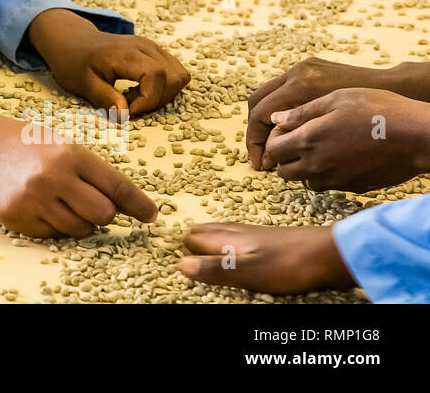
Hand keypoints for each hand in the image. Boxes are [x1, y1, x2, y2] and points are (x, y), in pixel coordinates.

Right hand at [0, 115, 156, 237]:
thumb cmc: (30, 146)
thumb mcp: (65, 147)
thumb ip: (94, 173)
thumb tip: (127, 206)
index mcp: (71, 155)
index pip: (117, 186)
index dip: (139, 204)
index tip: (150, 215)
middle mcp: (54, 177)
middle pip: (103, 214)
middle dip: (103, 213)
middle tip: (90, 203)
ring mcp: (34, 200)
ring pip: (79, 229)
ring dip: (79, 221)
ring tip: (62, 201)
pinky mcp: (18, 218)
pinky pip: (53, 235)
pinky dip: (55, 226)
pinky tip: (42, 206)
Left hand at [28, 9, 189, 115]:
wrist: (73, 41)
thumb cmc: (74, 62)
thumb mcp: (82, 84)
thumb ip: (105, 99)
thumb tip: (125, 117)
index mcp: (125, 53)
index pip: (156, 75)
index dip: (148, 100)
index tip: (129, 110)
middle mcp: (144, 46)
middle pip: (173, 77)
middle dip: (156, 100)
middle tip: (129, 105)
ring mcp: (152, 47)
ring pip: (179, 75)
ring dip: (163, 95)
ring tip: (134, 98)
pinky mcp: (155, 52)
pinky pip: (174, 72)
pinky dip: (163, 87)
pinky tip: (139, 91)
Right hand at [178, 224, 354, 294]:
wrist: (329, 253)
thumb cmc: (289, 263)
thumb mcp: (249, 271)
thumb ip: (215, 268)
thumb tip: (180, 265)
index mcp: (229, 239)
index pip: (195, 239)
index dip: (184, 248)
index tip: (172, 256)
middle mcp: (239, 231)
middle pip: (206, 230)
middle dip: (192, 236)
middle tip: (181, 244)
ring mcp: (256, 232)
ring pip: (223, 229)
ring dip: (210, 235)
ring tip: (200, 238)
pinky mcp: (271, 237)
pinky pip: (239, 233)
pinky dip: (228, 236)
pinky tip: (237, 241)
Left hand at [247, 57, 429, 168]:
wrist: (417, 136)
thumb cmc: (379, 110)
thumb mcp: (337, 99)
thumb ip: (302, 112)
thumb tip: (276, 119)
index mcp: (309, 141)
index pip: (273, 149)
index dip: (275, 137)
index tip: (288, 127)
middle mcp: (318, 166)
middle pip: (284, 171)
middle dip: (285, 156)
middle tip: (300, 139)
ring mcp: (337, 180)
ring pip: (305, 181)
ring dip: (304, 168)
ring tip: (320, 148)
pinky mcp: (354, 187)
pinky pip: (328, 186)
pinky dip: (325, 175)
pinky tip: (340, 157)